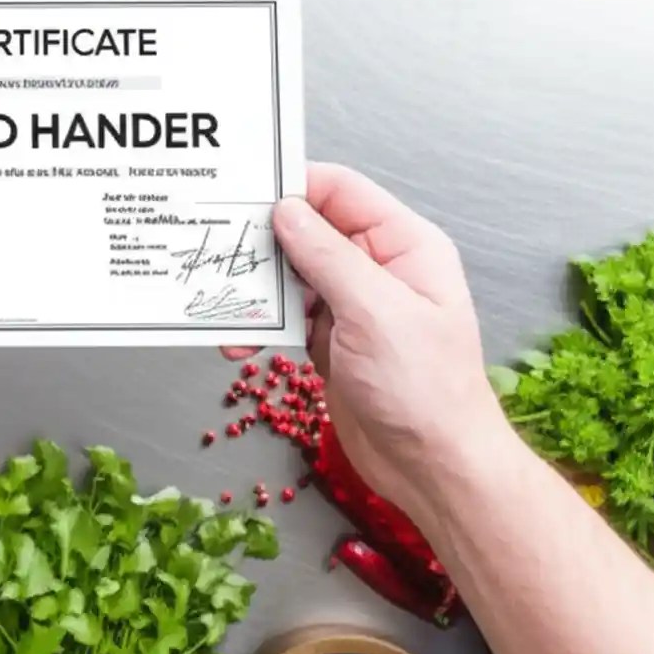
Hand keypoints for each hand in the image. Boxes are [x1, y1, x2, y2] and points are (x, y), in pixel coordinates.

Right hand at [222, 163, 501, 517]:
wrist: (432, 467)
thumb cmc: (426, 392)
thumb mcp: (374, 312)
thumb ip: (327, 256)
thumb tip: (287, 211)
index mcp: (404, 246)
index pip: (341, 192)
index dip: (293, 186)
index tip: (245, 193)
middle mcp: (378, 269)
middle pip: (308, 232)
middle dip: (263, 245)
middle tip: (221, 253)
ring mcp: (353, 307)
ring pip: (290, 278)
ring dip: (255, 293)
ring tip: (225, 307)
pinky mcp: (331, 341)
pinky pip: (286, 319)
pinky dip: (259, 326)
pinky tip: (238, 340)